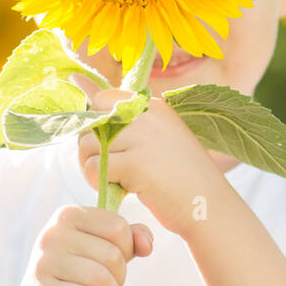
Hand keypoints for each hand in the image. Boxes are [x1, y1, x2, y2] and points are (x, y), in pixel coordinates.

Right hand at [6, 204, 153, 285]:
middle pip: (112, 255)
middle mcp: (52, 234)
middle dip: (118, 278)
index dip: (126, 250)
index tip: (110, 264)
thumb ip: (129, 240)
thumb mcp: (102, 252)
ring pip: (101, 279)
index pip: (118, 226)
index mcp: (67, 215)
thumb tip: (146, 244)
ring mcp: (44, 262)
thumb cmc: (75, 278)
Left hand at [78, 85, 228, 235]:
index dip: (98, 125)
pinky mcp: (135, 163)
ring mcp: (142, 137)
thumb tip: (76, 78)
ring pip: (87, 146)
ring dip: (95, 167)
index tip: (112, 146)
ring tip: (119, 180)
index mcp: (153, 105)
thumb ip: (121, 117)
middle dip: (92, 148)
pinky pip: (93, 167)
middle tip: (114, 169)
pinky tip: (121, 189)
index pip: (102, 99)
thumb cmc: (181, 177)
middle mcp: (147, 115)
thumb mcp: (155, 138)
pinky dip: (99, 182)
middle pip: (90, 123)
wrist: (209, 206)